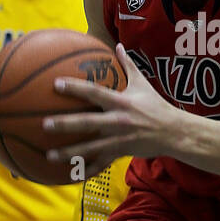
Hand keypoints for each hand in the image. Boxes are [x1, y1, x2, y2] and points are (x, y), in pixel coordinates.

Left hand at [43, 44, 176, 175]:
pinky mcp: (120, 153)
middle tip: (45, 124)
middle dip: (65, 124)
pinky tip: (70, 174)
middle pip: (87, 123)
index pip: (94, 93)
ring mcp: (118, 140)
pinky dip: (86, 170)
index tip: (56, 84)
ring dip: (69, 153)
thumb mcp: (143, 84)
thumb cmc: (156, 106)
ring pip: (90, 148)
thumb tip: (118, 46)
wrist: (174, 132)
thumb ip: (128, 65)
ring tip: (49, 155)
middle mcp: (118, 121)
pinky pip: (101, 164)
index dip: (75, 88)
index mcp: (121, 102)